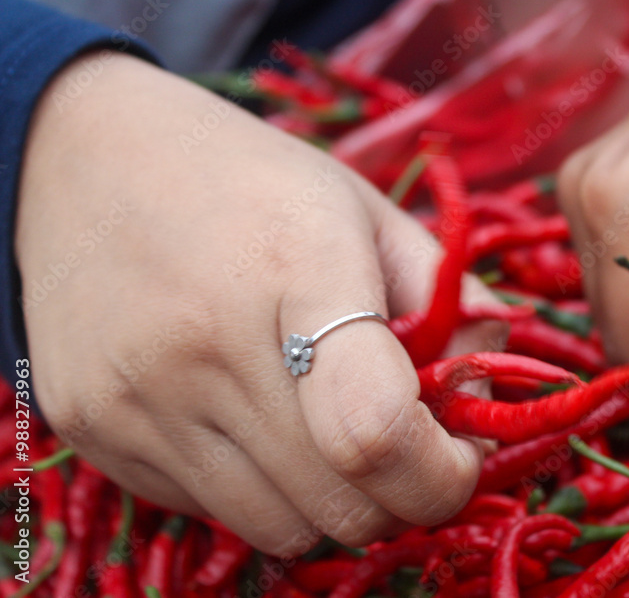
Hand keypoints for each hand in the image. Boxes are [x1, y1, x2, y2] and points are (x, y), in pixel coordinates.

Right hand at [16, 52, 499, 553]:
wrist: (85, 159)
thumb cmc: (251, 181)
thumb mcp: (364, 210)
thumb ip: (447, 297)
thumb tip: (484, 390)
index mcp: (296, 263)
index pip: (376, 427)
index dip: (441, 473)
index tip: (459, 458)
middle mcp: (206, 340)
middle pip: (340, 502)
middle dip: (402, 496)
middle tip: (408, 448)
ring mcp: (139, 394)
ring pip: (283, 528)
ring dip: (334, 502)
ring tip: (332, 434)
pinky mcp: (94, 427)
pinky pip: (214, 510)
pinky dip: (262, 489)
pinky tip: (257, 422)